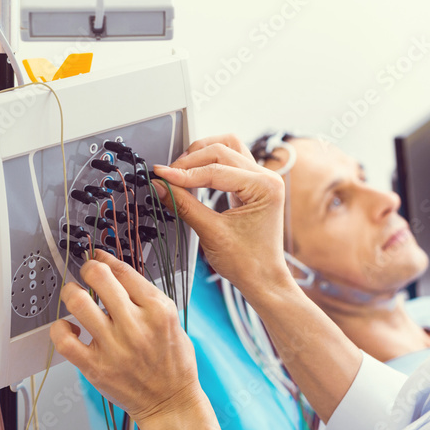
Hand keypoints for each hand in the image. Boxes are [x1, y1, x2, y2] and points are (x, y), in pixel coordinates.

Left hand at [49, 250, 201, 427]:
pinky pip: (63, 339)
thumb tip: (117, 273)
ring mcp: (114, 346)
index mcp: (158, 309)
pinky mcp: (95, 367)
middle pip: (98, 277)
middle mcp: (136, 325)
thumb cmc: (174, 364)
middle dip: (88, 269)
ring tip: (75, 297)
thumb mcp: (172, 321)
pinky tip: (70, 328)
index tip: (98, 258)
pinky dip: (60, 328)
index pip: (122, 270)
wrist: (171, 402)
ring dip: (71, 293)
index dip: (105, 258)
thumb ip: (146, 297)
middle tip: (86, 274)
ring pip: (76, 302)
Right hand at [151, 134, 293, 297]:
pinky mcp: (252, 186)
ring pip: (227, 149)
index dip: (185, 173)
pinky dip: (210, 164)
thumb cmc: (249, 263)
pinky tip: (193, 176)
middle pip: (222, 150)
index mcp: (265, 187)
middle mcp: (267, 178)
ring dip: (202, 155)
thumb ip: (184, 205)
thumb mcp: (211, 233)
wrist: (263, 280)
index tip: (162, 175)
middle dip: (192, 160)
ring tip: (180, 171)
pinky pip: (230, 163)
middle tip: (168, 175)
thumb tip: (161, 186)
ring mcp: (261, 180)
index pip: (217, 170)